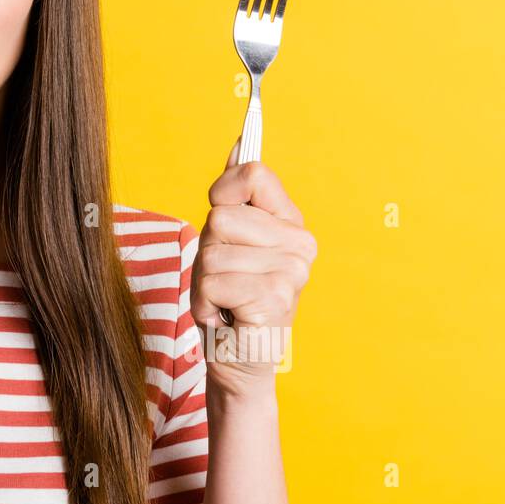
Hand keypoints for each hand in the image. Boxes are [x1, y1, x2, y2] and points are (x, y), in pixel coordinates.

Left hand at [190, 137, 317, 399]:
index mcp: (291, 223)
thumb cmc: (229, 299)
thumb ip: (235, 195)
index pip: (253, 173)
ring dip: (204, 282)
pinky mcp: (275, 300)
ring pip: (212, 252)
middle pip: (221, 217)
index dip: (222, 194)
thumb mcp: (228, 241)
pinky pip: (213, 283)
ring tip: (225, 301)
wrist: (239, 360)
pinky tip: (227, 317)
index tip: (222, 221)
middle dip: (207, 251)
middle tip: (224, 280)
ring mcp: (292, 273)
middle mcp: (300, 244)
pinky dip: (206, 303)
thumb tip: (240, 143)